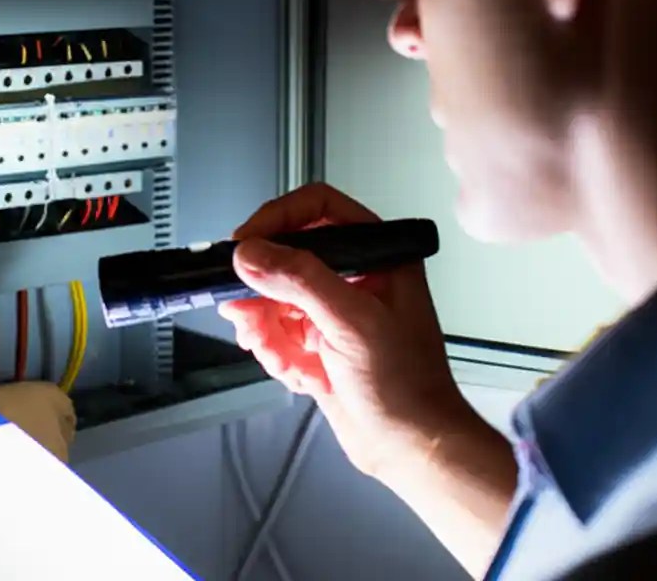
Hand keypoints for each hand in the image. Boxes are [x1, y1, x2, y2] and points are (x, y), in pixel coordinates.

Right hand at [219, 183, 472, 479]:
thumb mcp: (353, 323)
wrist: (411, 448)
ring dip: (264, 326)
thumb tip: (254, 253)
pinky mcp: (318, 344)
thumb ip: (302, 280)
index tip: (246, 243)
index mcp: (378, 256)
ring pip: (274, 298)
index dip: (277, 220)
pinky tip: (292, 371)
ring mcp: (334, 311)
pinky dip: (274, 351)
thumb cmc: (408, 387)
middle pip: (286, 256)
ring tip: (271, 348)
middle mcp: (356, 277)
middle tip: (244, 308)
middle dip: (262, 288)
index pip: (318, 210)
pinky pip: (276, 333)